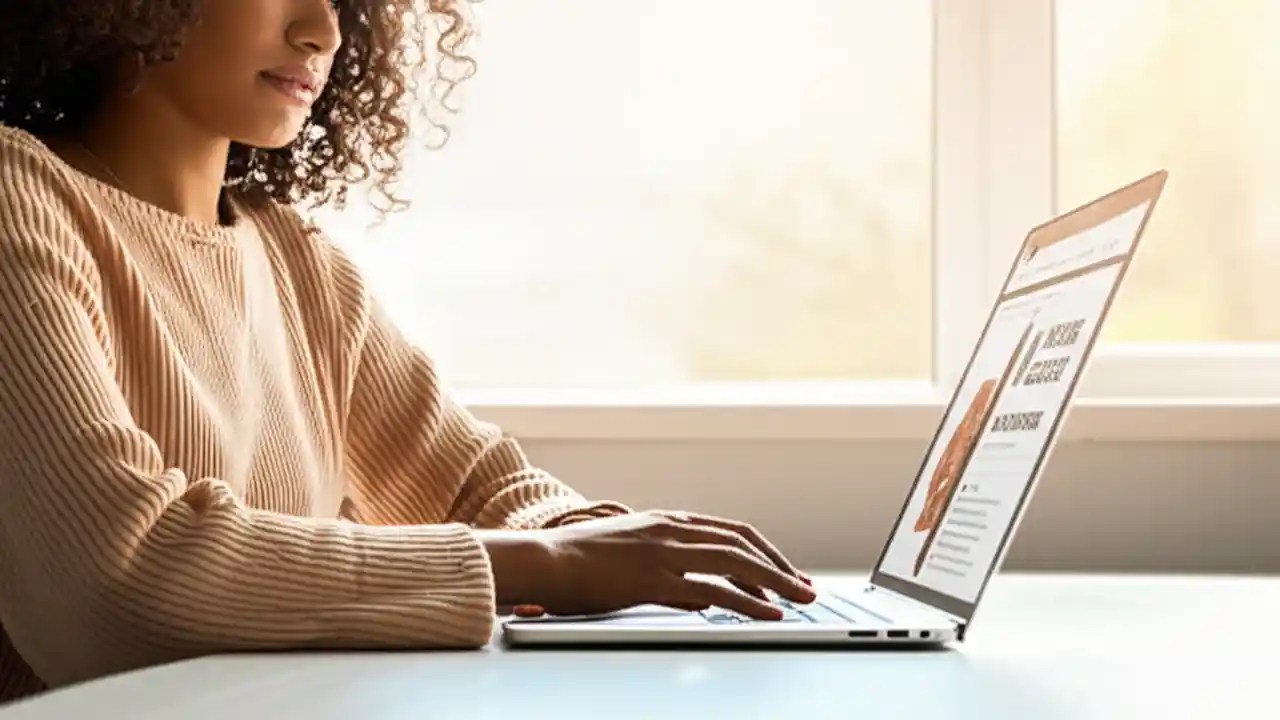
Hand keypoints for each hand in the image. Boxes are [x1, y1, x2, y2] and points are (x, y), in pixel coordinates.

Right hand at [479, 510, 814, 620]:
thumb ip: (671, 574)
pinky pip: (712, 590)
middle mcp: (670, 530)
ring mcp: (663, 552)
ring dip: (775, 581)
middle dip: (780, 566)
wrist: (543, 561)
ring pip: (735, 561)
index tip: (785, 572)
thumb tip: (704, 598)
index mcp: (666, 522)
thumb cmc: (578, 564)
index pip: (730, 531)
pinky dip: (746, 601)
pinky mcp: (653, 578)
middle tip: (805, 588)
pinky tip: (766, 614)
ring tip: (800, 600)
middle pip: (742, 543)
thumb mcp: (632, 559)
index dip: (764, 552)